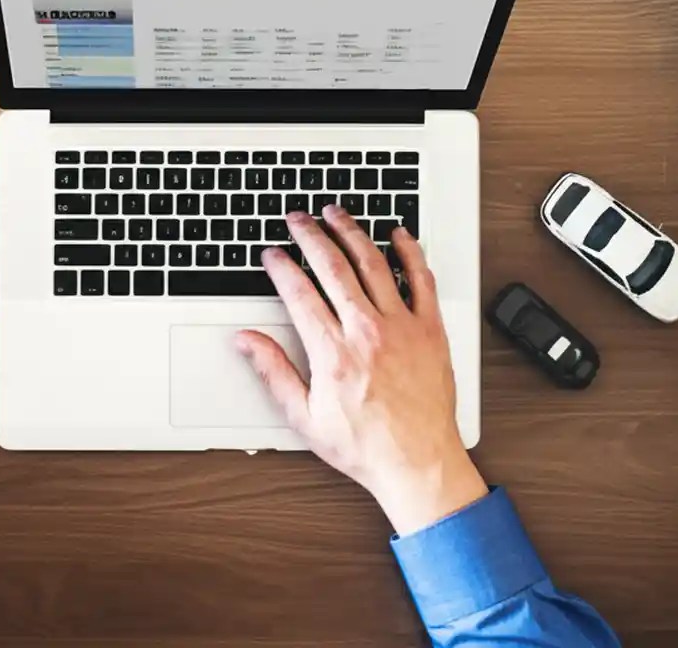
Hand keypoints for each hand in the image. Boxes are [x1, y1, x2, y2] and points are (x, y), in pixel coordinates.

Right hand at [236, 206, 486, 534]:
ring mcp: (402, 327)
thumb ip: (273, 371)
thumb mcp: (304, 417)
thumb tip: (247, 342)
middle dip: (311, 236)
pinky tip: (399, 236)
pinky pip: (422, 280)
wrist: (418, 463)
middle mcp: (367, 332)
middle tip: (298, 220)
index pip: (299, 293)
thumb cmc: (365, 446)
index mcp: (332, 352)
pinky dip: (410, 253)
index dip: (281, 267)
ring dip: (352, 233)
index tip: (272, 254)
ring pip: (373, 264)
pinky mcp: (431, 330)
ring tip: (336, 214)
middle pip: (333, 267)